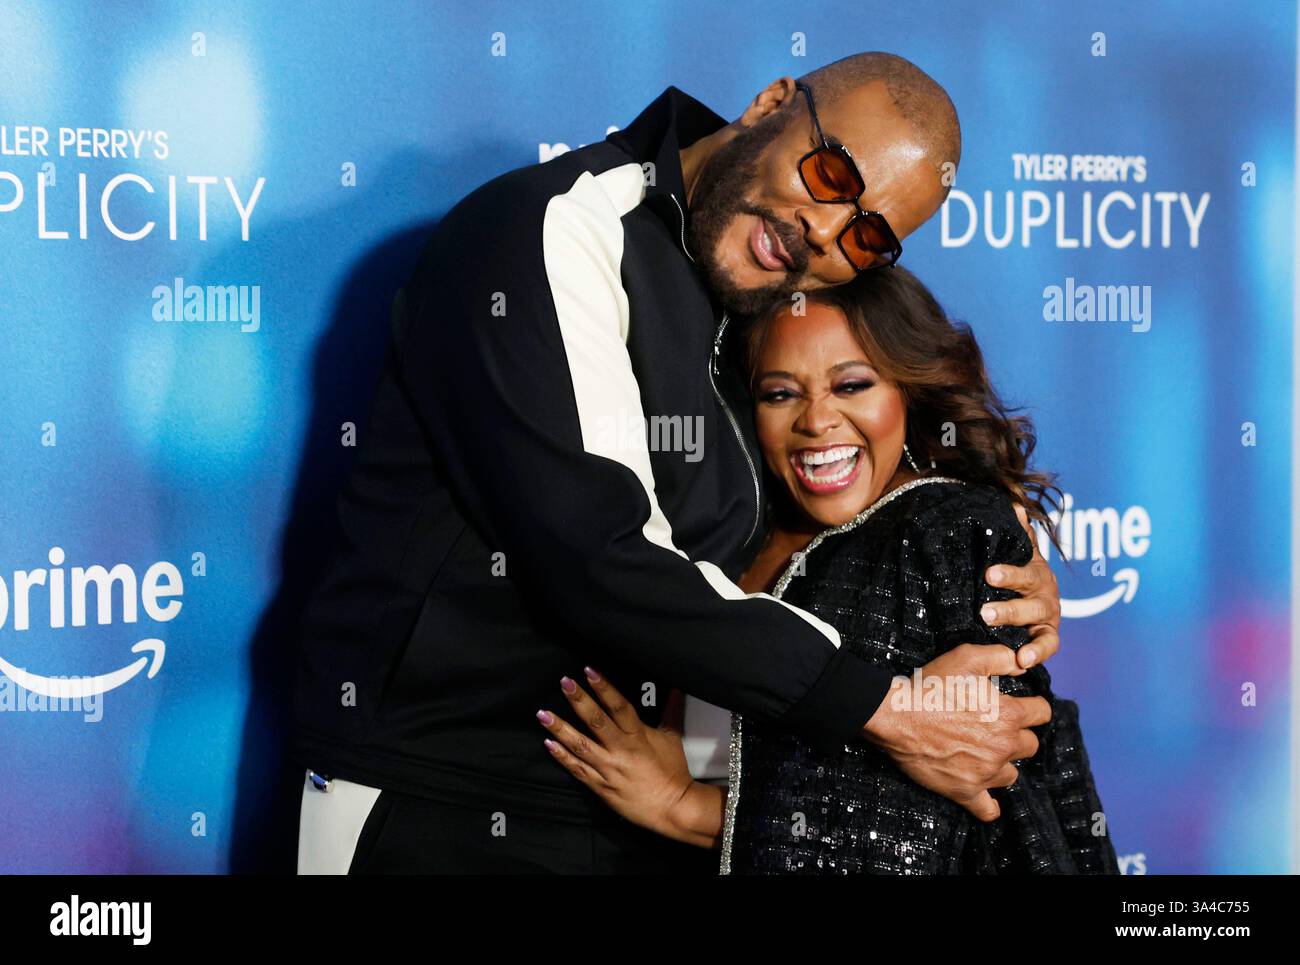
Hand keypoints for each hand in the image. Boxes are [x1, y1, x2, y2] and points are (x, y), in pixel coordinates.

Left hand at [536, 670, 723, 847]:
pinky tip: (548, 744)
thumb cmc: (673, 772)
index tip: (589, 671)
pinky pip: (577, 769)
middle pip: (596, 721)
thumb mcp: (672, 737)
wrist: (672, 808)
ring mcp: (608, 768)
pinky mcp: (600, 786)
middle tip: (564, 682)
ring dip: (560, 728)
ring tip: (543, 714)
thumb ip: (672, 710)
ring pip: (580, 745)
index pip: (618, 706)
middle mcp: (621, 750)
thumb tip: (678, 688)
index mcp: (638, 736)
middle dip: (579, 700)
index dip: (604, 687)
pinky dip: (562, 756)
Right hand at [862, 643, 1050, 821]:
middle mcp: (1004, 745)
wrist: (896, 716)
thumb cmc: (931, 686)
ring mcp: (986, 772)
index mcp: (1009, 714)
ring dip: (1002, 764)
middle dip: (1017, 735)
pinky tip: (985, 794)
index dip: (1031, 706)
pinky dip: (990, 805)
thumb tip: (1023, 666)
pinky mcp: (966, 791)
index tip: (1020, 706)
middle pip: (1030, 745)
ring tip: (983, 754)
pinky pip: (989, 810)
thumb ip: (1002, 657)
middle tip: (995, 728)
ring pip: (1011, 774)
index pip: (1042, 713)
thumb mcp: (967, 657)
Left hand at [982, 503, 1060, 669]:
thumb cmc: (1020, 573)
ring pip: (1037, 624)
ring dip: (1019, 630)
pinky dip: (1038, 654)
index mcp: (1036, 572)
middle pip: (1030, 602)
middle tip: (984, 612)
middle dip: (1008, 608)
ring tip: (1000, 639)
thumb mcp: (1019, 551)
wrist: (1036, 596)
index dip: (1009, 574)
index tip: (989, 574)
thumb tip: (1014, 505)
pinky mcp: (1047, 637)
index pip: (1025, 572)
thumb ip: (1017, 533)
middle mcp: (1045, 594)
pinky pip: (1048, 646)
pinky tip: (1023, 661)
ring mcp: (1047, 617)